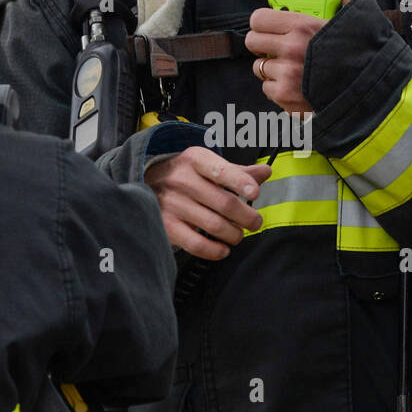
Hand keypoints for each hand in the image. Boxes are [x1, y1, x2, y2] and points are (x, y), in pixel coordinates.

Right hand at [144, 146, 270, 259]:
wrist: (146, 183)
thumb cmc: (186, 176)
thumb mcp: (208, 166)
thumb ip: (237, 171)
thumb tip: (265, 171)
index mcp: (195, 160)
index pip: (221, 170)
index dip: (240, 182)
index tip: (255, 192)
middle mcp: (181, 180)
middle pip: (224, 203)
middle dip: (247, 217)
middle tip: (254, 222)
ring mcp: (172, 204)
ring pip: (214, 226)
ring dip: (234, 235)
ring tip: (237, 234)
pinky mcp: (166, 226)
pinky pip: (197, 244)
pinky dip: (216, 250)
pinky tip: (223, 248)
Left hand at [246, 0, 363, 114]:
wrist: (372, 91)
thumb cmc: (366, 53)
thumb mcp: (361, 15)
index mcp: (303, 26)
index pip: (259, 18)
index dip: (263, 22)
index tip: (269, 25)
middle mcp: (290, 49)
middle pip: (253, 42)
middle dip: (263, 43)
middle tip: (276, 46)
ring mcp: (286, 74)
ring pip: (260, 66)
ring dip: (272, 67)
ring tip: (293, 66)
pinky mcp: (285, 96)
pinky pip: (267, 88)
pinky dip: (278, 87)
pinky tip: (296, 84)